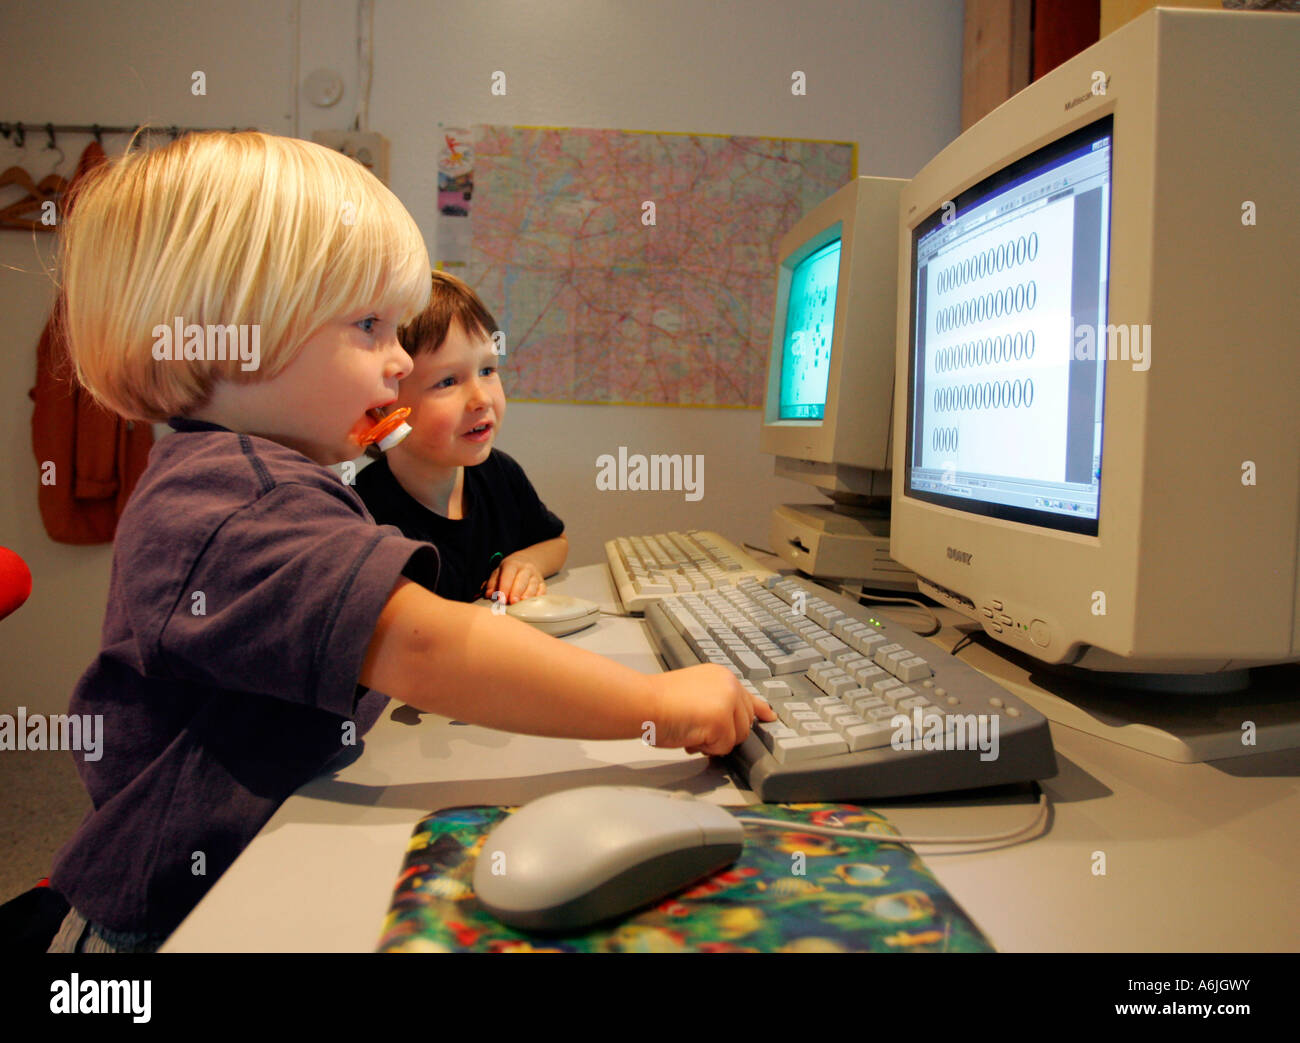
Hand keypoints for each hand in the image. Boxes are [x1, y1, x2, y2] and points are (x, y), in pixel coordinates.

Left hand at [485, 553, 545, 603]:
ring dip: (527, 595)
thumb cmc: (509, 571)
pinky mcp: (542, 582)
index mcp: (512, 564)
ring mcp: (535, 575)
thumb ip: (492, 583)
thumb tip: (489, 594)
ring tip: (521, 603)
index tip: (500, 599)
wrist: (526, 562)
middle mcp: (525, 568)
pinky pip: (542, 590)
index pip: (508, 576)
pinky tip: (532, 603)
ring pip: (533, 585)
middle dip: (516, 592)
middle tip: (511, 602)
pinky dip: (538, 596)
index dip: (504, 588)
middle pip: (522, 580)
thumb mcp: (498, 572)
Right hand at [646, 664, 776, 755]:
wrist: (643, 702)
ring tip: (690, 729)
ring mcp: (728, 701)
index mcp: (721, 677)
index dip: (759, 711)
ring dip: (713, 742)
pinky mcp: (722, 720)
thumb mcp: (694, 694)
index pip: (749, 696)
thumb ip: (716, 704)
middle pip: (745, 723)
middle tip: (697, 729)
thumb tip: (729, 725)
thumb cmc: (658, 702)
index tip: (770, 717)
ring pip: (736, 738)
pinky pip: (722, 748)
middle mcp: (729, 684)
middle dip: (723, 734)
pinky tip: (690, 734)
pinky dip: (705, 748)